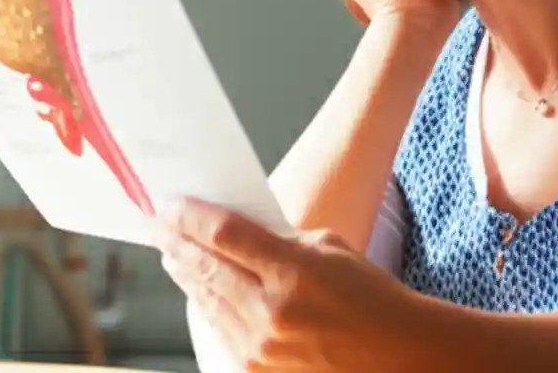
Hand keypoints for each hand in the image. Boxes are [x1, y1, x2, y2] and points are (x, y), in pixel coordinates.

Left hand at [156, 197, 418, 371]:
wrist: (399, 355)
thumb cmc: (369, 295)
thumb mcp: (329, 248)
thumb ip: (278, 239)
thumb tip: (229, 232)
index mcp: (294, 272)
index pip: (224, 233)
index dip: (190, 215)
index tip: (170, 203)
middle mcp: (272, 313)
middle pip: (205, 268)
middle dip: (176, 242)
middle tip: (158, 225)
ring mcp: (262, 349)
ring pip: (206, 301)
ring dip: (185, 274)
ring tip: (171, 253)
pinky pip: (220, 332)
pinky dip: (206, 306)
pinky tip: (198, 290)